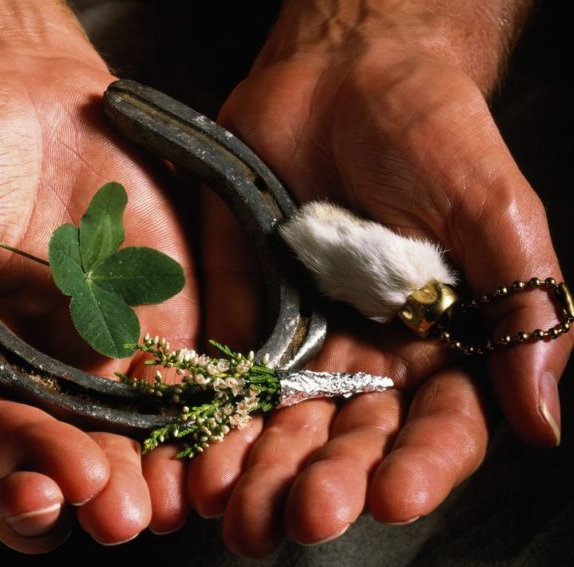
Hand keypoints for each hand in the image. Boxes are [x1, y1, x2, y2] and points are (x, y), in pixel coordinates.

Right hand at [0, 31, 199, 552]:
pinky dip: (209, 407)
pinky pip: (189, 371)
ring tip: (178, 496)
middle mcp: (39, 371)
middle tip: (119, 509)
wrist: (22, 90)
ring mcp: (106, 347)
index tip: (47, 483)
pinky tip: (224, 432)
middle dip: (96, 487)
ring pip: (137, 430)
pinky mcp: (160, 314)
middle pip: (70, 452)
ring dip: (160, 469)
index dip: (15, 467)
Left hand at [177, 1, 570, 556]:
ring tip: (240, 509)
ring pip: (284, 425)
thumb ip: (521, 309)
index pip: (438, 428)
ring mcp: (302, 340)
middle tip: (303, 518)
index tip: (397, 497)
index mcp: (441, 345)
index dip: (422, 467)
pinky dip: (212, 418)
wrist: (341, 75)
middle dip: (328, 483)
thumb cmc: (431, 131)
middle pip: (351, 441)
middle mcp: (370, 357)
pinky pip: (226, 374)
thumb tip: (542, 418)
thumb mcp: (492, 210)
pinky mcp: (244, 313)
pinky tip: (198, 458)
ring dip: (263, 471)